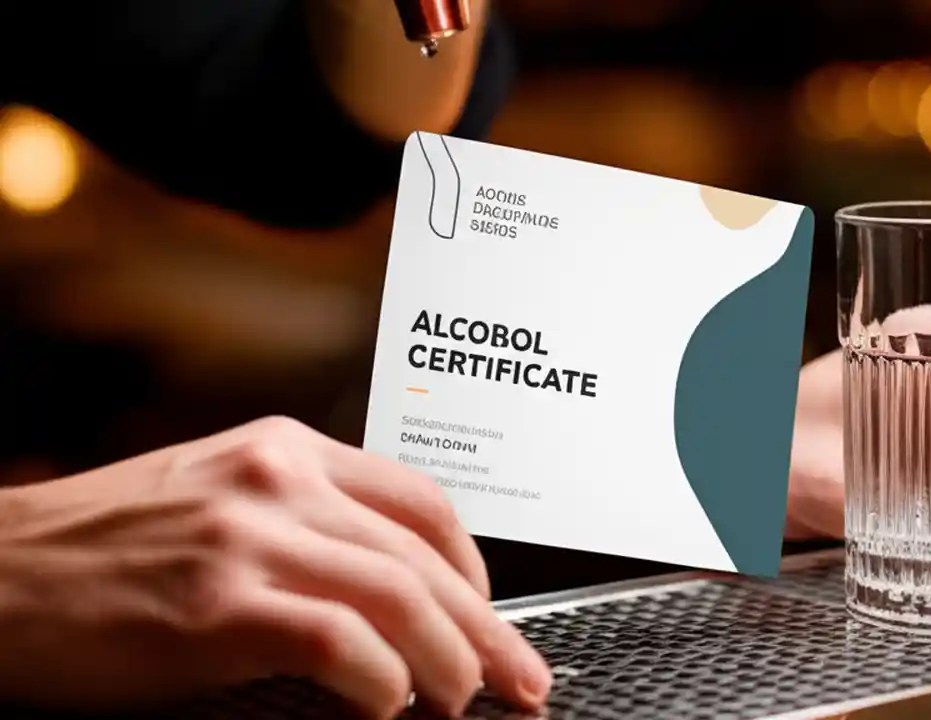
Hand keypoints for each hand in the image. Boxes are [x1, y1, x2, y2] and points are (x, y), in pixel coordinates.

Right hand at [0, 416, 549, 718]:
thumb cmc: (100, 548)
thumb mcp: (217, 500)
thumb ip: (304, 524)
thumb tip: (392, 586)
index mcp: (287, 451)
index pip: (423, 502)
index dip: (476, 568)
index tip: (492, 615)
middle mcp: (278, 481)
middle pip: (426, 556)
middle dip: (489, 627)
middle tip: (522, 678)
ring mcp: (249, 537)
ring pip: (400, 595)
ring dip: (452, 659)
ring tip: (466, 701)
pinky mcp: (217, 604)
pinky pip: (340, 641)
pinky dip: (381, 679)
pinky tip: (387, 703)